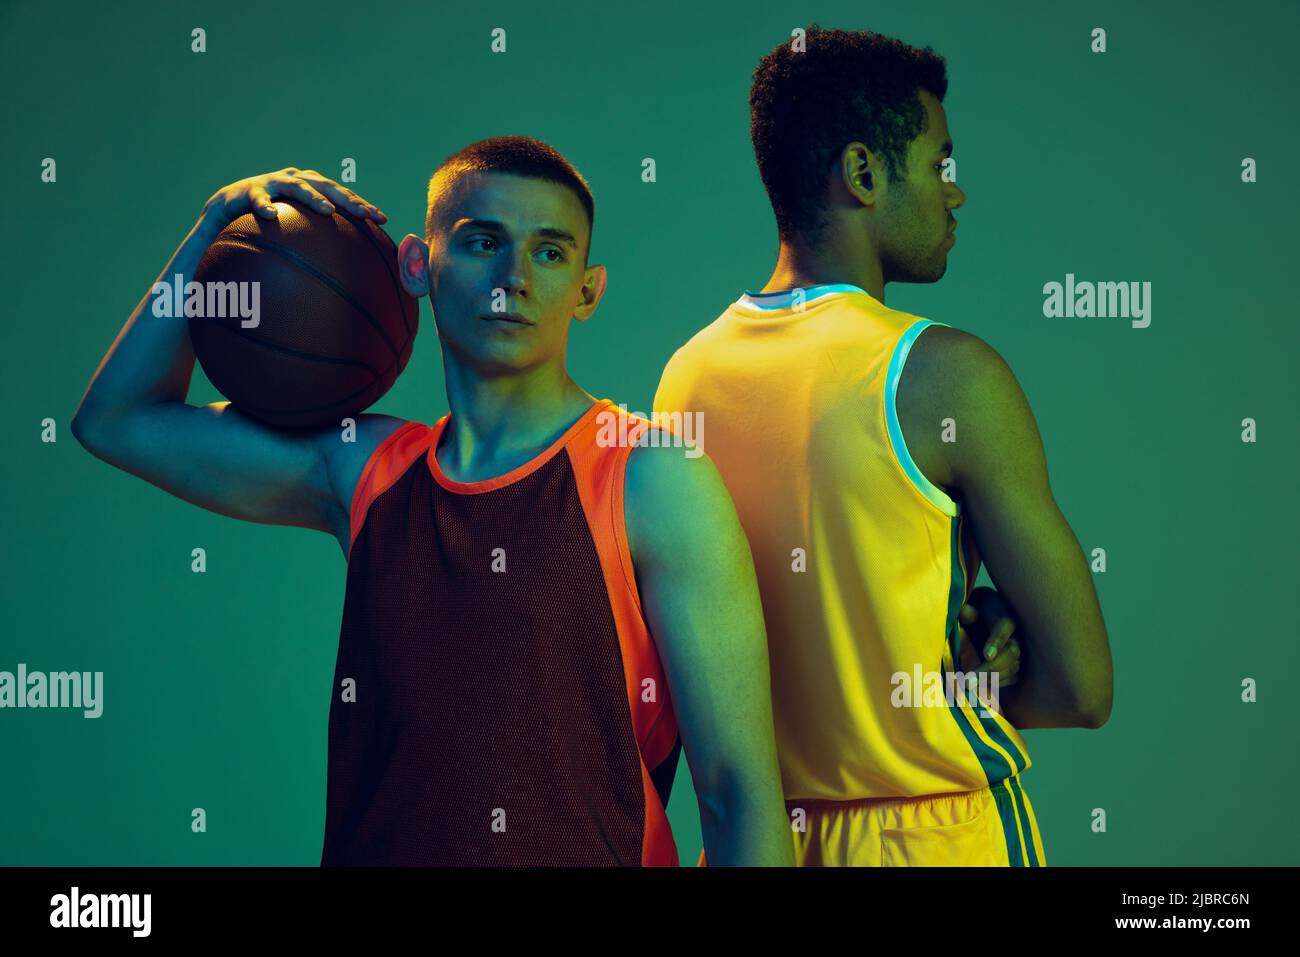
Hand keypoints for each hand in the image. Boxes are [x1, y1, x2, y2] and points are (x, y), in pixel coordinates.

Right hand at [200, 167, 387, 230]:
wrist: (228, 207)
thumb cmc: (271, 219)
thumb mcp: (297, 226)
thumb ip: (320, 238)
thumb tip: (352, 267)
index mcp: (311, 187)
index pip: (342, 195)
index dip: (362, 205)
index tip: (383, 219)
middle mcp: (295, 180)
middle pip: (327, 187)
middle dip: (347, 199)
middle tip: (364, 214)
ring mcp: (272, 183)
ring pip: (296, 187)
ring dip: (312, 197)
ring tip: (327, 211)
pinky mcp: (248, 190)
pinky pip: (257, 198)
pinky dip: (264, 205)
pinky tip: (271, 215)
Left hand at [957, 586, 1021, 686]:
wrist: (986, 618)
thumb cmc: (975, 610)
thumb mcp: (969, 606)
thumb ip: (966, 611)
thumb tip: (963, 612)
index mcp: (1004, 615)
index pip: (1004, 627)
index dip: (997, 641)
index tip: (986, 655)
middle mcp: (1017, 634)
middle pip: (1011, 652)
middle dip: (991, 668)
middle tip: (968, 680)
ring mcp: (1020, 652)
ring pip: (1012, 668)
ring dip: (990, 679)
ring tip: (967, 685)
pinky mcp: (1017, 666)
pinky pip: (1011, 678)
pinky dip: (994, 683)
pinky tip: (976, 687)